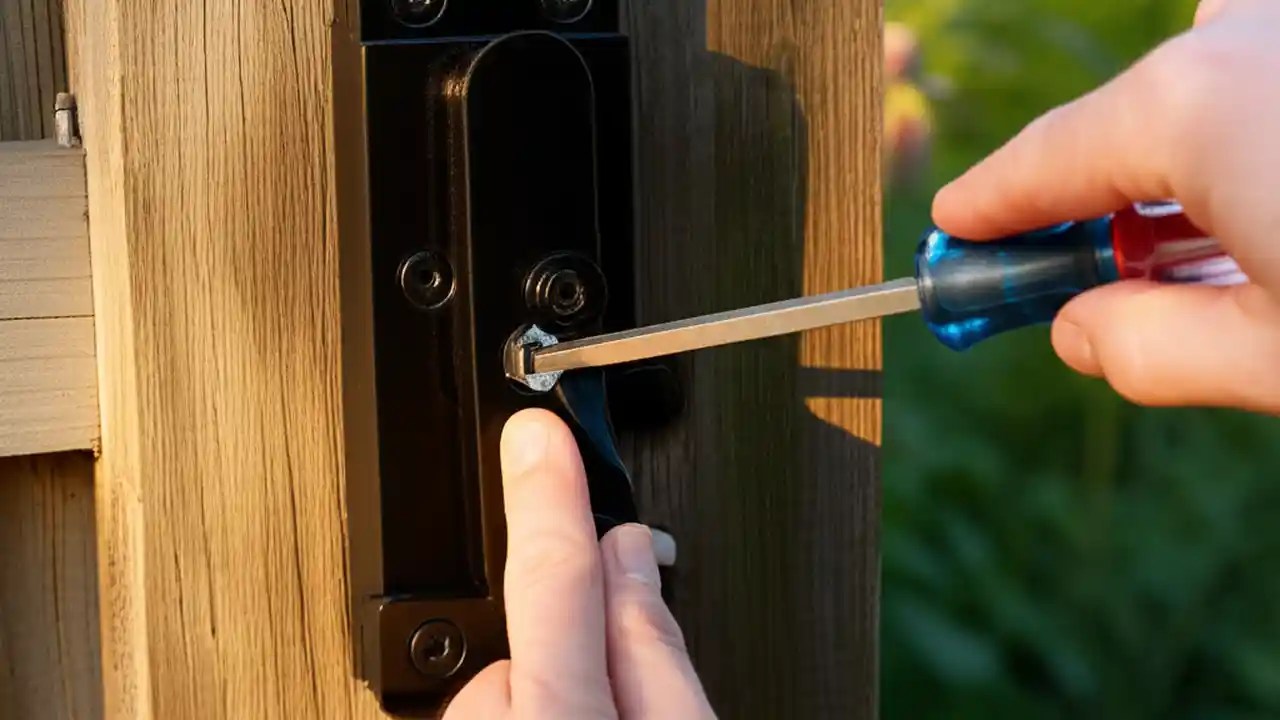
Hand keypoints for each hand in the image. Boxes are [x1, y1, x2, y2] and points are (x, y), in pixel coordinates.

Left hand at [443, 409, 715, 718]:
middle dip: (579, 645)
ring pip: (513, 683)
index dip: (548, 498)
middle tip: (631, 699)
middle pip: (532, 638)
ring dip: (554, 702)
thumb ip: (658, 652)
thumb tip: (628, 559)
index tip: (538, 436)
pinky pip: (495, 714)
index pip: (550, 579)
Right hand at [933, 0, 1279, 413]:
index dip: (988, 206)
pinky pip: (1263, 64)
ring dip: (1187, 165)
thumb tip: (1082, 331)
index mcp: (1196, 107)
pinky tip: (1272, 209)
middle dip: (1097, 202)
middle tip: (1080, 284)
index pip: (1047, 160)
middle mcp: (1250, 36)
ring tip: (1218, 264)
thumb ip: (1151, 349)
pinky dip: (1249, 127)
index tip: (952, 233)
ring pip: (1206, 79)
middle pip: (1129, 121)